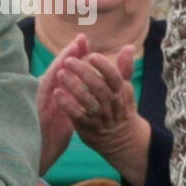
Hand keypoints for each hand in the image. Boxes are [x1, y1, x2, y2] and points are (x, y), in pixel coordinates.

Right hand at [37, 33, 88, 173]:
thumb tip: (77, 94)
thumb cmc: (45, 143)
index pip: (64, 73)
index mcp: (54, 98)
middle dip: (70, 54)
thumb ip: (69, 107)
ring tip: (74, 48)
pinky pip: (42, 94)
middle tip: (82, 38)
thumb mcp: (62, 123)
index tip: (85, 43)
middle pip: (58, 70)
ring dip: (62, 63)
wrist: (31, 160)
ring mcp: (37, 102)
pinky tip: (60, 70)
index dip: (74, 57)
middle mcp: (44, 96)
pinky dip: (51, 82)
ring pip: (50, 77)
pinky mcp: (32, 110)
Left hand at [58, 43, 144, 157]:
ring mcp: (100, 117)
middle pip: (99, 87)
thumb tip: (128, 46)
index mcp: (120, 92)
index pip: (115, 77)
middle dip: (83, 73)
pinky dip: (67, 105)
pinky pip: (77, 116)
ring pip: (87, 101)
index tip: (91, 55)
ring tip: (60, 74)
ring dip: (73, 86)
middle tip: (68, 61)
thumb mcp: (124, 89)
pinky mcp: (88, 128)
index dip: (104, 66)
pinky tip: (57, 93)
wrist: (121, 139)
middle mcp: (111, 104)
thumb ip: (124, 68)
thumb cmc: (119, 108)